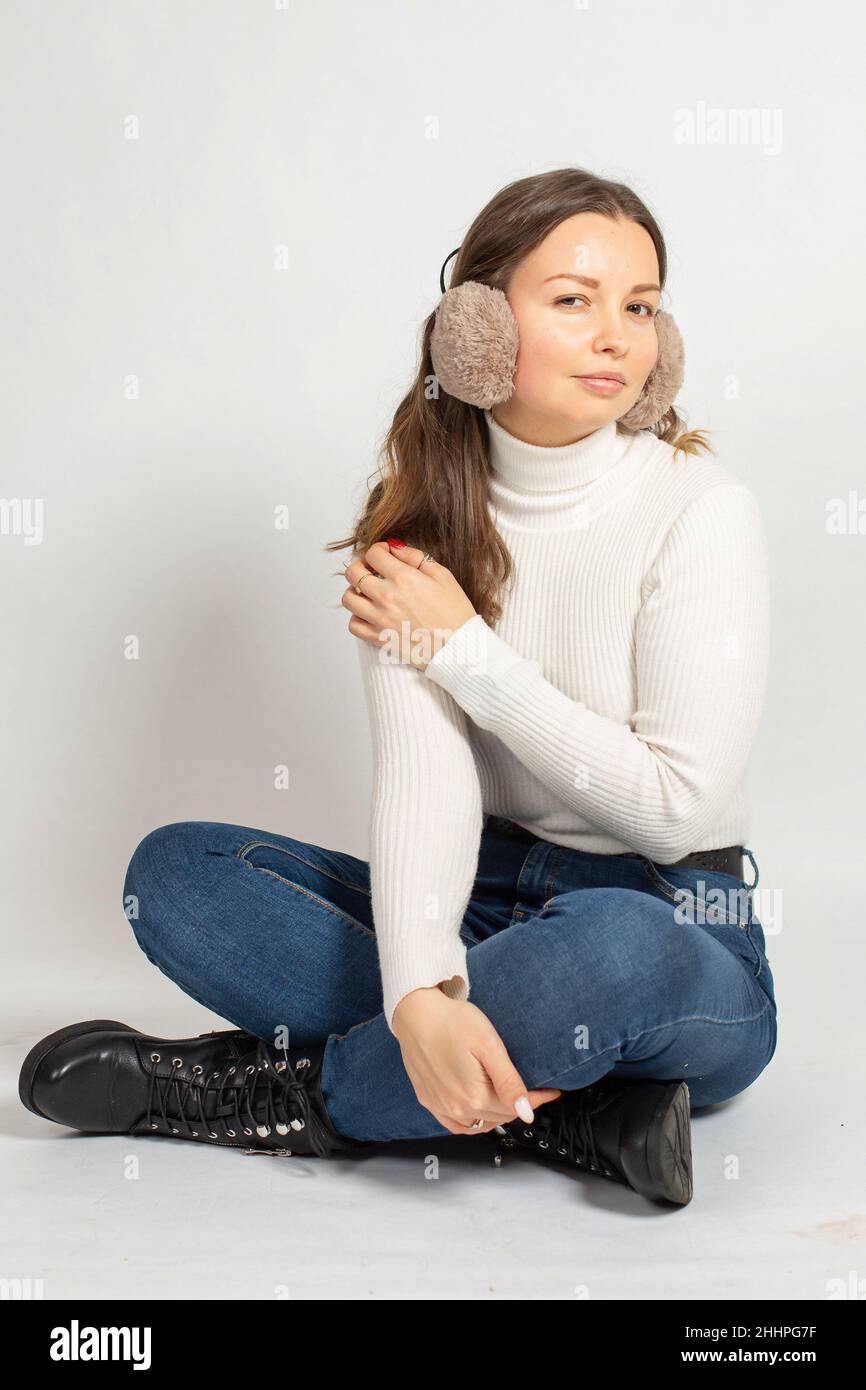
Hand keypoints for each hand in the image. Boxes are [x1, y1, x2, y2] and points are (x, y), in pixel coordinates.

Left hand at [341, 539, 476, 670]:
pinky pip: (353, 625)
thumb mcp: (443, 575)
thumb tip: (395, 547)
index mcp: (403, 578)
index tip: (384, 554)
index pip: (373, 554)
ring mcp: (380, 619)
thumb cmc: (455, 613)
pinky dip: (357, 617)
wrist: (459, 648)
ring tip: (369, 593)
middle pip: (353, 573)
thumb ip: (416, 557)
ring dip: (355, 591)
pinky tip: (370, 614)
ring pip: (348, 598)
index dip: (378, 549)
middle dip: (361, 566)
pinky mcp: (379, 638)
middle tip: (372, 570)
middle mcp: (387, 597)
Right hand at [391, 986, 561, 1134]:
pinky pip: (455, 1125)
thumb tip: (527, 1113)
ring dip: (497, 1115)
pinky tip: (478, 1112)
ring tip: (509, 1099)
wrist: (416, 1012)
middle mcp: (456, 1108)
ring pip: (479, 1124)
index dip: (537, 1099)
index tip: (552, 1092)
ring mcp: (440, 1107)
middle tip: (532, 1091)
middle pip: (498, 1117)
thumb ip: (509, 1082)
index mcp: (474, 1097)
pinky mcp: (428, 1100)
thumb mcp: (489, 1046)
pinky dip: (471, 1123)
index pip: (515, 1107)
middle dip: (518, 1105)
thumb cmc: (452, 1022)